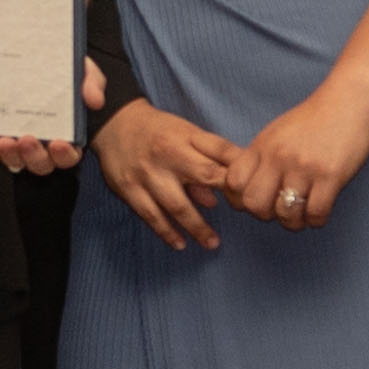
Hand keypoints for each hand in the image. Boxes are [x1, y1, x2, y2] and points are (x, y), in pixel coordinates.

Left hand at [0, 58, 105, 177]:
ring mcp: (20, 141)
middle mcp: (44, 144)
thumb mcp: (85, 73)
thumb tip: (94, 100)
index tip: (57, 143)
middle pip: (41, 163)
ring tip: (2, 140)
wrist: (43, 59)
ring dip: (9, 155)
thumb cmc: (67, 73)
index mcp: (68, 135)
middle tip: (25, 139)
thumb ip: (92, 84)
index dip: (64, 154)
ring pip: (16, 160)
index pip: (69, 155)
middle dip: (32, 155)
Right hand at [90, 102, 240, 250]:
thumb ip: (208, 159)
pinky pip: (151, 216)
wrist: (115, 125)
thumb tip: (220, 197)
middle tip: (243, 215)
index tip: (252, 191)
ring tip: (213, 243)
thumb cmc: (160, 132)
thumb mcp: (187, 135)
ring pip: (177, 205)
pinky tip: (180, 244)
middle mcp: (167, 155)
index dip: (237, 174)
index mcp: (185, 139)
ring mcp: (147, 175)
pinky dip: (167, 232)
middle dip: (225, 198)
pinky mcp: (129, 191)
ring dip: (197, 227)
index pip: (219, 154)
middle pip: (202, 176)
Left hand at [229, 85, 368, 232]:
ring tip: (301, 215)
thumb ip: (259, 158)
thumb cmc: (313, 120)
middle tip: (279, 210)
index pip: (233, 183)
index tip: (256, 201)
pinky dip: (316, 220)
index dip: (239, 200)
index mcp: (262, 146)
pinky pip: (316, 213)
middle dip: (265, 215)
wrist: (349, 100)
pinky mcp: (331, 175)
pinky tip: (319, 212)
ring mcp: (305, 167)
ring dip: (294, 222)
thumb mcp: (276, 133)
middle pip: (254, 204)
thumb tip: (242, 188)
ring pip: (286, 214)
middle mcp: (279, 157)